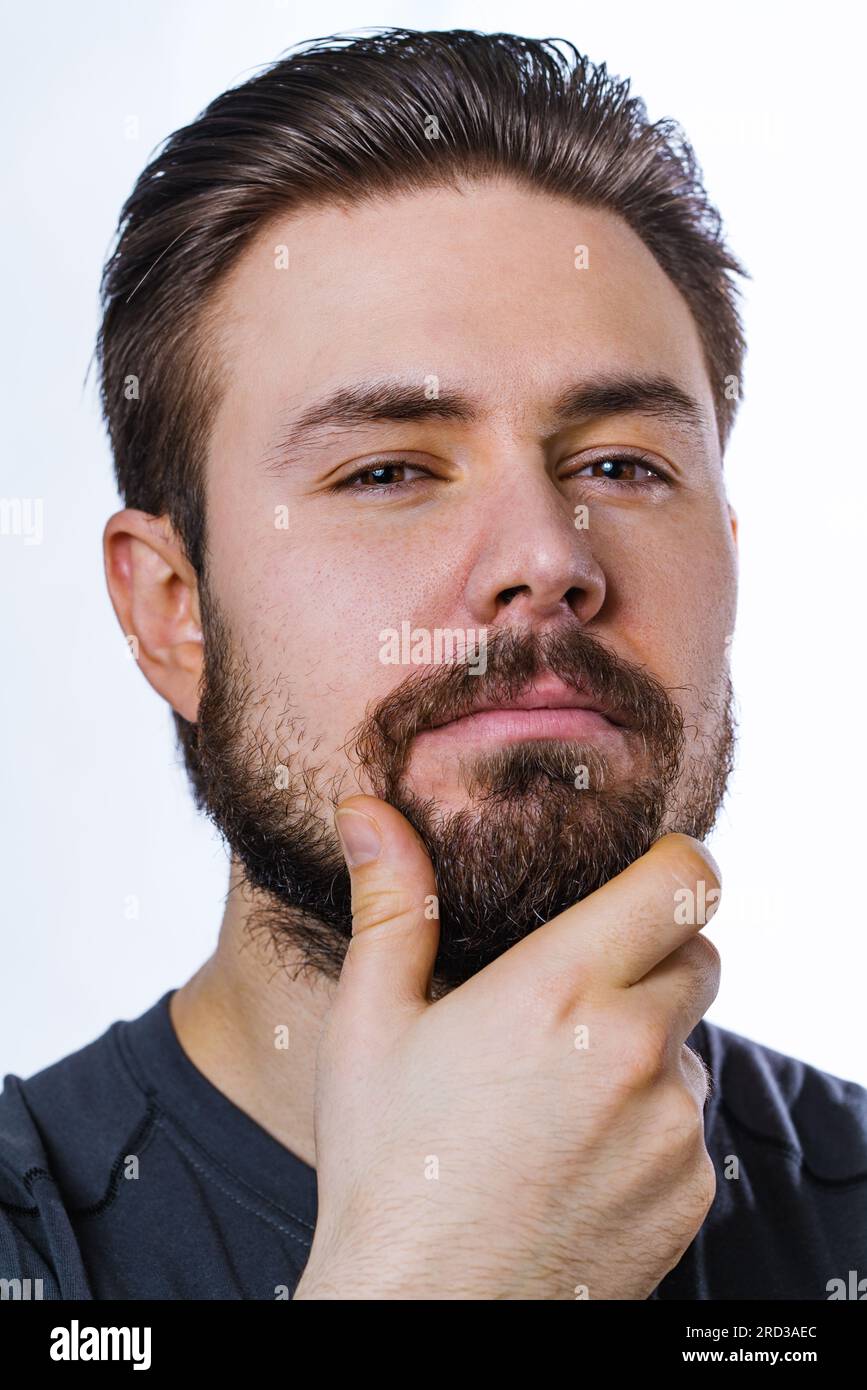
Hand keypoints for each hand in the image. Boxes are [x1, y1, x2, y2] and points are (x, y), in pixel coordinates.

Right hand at [294, 795, 720, 1299]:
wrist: (422, 1314)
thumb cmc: (384, 1166)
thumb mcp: (370, 1023)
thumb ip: (390, 905)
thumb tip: (367, 813)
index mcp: (557, 989)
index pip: (684, 882)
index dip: (673, 865)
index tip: (641, 877)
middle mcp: (633, 1049)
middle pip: (695, 953)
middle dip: (648, 956)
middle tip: (570, 997)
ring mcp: (671, 1126)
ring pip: (690, 1042)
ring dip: (645, 1046)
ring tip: (556, 1093)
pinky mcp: (689, 1189)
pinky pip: (691, 1124)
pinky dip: (650, 1122)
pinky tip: (576, 1154)